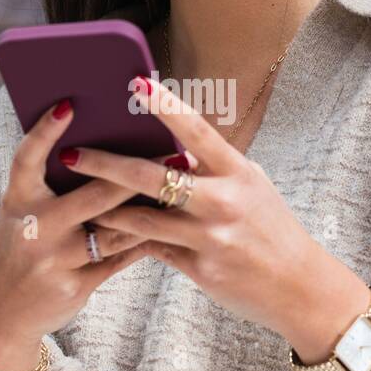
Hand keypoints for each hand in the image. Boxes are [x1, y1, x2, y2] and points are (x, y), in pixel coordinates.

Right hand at [0, 97, 195, 366]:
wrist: (2, 312)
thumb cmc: (24, 246)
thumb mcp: (26, 213)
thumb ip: (56, 185)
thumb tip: (110, 145)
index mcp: (17, 199)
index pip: (27, 158)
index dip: (45, 131)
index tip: (69, 104)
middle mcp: (34, 227)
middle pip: (94, 194)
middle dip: (137, 172)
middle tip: (173, 149)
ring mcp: (54, 258)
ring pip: (116, 227)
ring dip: (153, 206)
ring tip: (186, 184)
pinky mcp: (75, 284)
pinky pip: (121, 256)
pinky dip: (148, 238)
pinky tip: (174, 221)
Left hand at [63, 75, 326, 342]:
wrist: (299, 287)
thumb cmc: (271, 228)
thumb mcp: (250, 187)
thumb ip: (213, 167)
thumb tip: (170, 144)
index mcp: (237, 172)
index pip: (196, 130)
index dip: (165, 105)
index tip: (136, 83)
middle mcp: (223, 202)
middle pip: (152, 176)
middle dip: (106, 164)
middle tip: (71, 153)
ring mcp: (210, 238)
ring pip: (142, 220)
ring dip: (105, 209)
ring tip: (76, 198)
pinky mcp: (200, 269)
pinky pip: (154, 249)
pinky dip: (129, 240)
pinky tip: (103, 233)